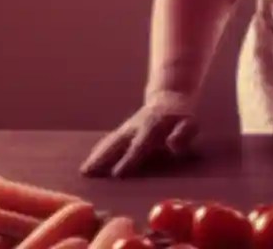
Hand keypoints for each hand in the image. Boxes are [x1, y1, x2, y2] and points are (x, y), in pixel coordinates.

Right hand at [79, 99, 198, 178]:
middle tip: (87, 172)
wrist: (169, 97)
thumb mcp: (189, 124)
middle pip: (116, 143)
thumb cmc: (181, 117)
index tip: (117, 174)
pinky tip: (89, 164)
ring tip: (83, 171)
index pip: (139, 146)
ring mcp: (127, 128)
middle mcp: (135, 127)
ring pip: (109, 142)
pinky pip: (108, 141)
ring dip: (96, 156)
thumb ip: (183, 134)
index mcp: (152, 127)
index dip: (129, 160)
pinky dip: (98, 151)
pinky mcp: (122, 130)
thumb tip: (172, 144)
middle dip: (102, 158)